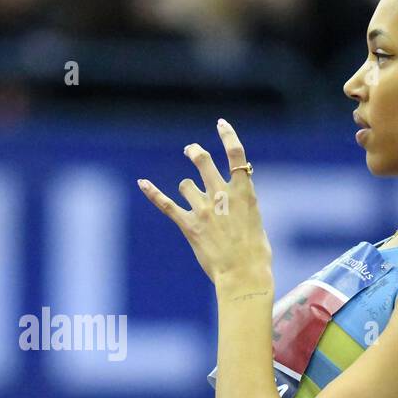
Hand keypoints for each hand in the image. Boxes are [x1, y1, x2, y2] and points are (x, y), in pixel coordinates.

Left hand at [137, 118, 272, 285]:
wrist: (243, 273)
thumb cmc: (256, 254)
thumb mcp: (255, 222)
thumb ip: (242, 207)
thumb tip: (235, 204)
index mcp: (244, 192)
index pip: (236, 155)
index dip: (228, 136)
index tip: (221, 124)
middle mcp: (221, 195)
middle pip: (203, 161)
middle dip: (195, 153)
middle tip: (190, 150)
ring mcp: (203, 209)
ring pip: (186, 185)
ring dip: (187, 188)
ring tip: (190, 197)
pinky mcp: (188, 225)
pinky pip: (166, 204)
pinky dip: (153, 192)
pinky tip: (142, 183)